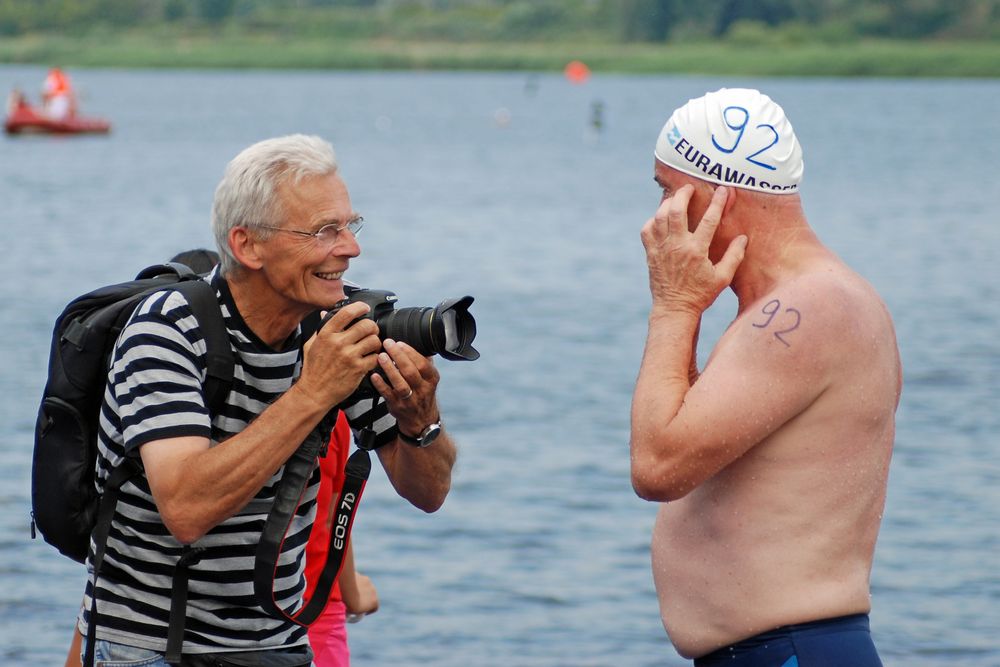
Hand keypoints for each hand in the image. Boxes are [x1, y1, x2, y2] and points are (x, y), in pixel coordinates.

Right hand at [298, 302, 381, 407]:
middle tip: (371, 332)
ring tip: (371, 347)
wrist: (314, 393)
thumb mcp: (311, 345)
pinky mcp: (358, 369)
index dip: (360, 307)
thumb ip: (320, 329)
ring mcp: (349, 356)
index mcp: (326, 334)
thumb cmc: (313, 370)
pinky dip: (375, 358)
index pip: (347, 313)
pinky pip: (375, 357)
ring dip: (375, 343)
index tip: (365, 308)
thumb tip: (325, 313)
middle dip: (372, 327)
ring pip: (374, 340)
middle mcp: (338, 343)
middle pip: (366, 325)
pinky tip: (369, 360)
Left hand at [344, 573, 378, 615]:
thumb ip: (357, 610)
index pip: (375, 608)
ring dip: (361, 590)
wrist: (347, 590)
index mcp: (375, 602)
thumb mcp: (354, 612)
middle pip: (371, 596)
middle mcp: (374, 592)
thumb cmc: (351, 604)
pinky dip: (357, 584)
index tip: (362, 611)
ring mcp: (370, 584)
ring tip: (352, 592)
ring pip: (366, 587)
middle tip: (356, 600)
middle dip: (365, 598)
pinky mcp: (364, 577)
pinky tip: (350, 586)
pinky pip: (361, 581)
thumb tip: (354, 609)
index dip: (369, 610)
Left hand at [369, 338, 439, 435]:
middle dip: (398, 356)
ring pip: (400, 384)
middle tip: (388, 343)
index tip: (400, 343)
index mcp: (431, 380)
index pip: (423, 365)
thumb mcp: (429, 379)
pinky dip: (380, 384)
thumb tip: (418, 341)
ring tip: (381, 356)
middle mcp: (422, 390)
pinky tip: (374, 375)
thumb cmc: (423, 394)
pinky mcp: (397, 407)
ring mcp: (409, 400)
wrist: (421, 421)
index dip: (411, 353)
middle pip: (411, 372)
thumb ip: (424, 362)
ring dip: (389, 369)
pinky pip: (387, 395)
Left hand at [641, 185, 745, 316]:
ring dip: (667, 203)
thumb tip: (742, 238)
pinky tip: (661, 218)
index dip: (717, 202)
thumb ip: (734, 256)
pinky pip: (647, 230)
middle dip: (683, 194)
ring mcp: (661, 248)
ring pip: (660, 217)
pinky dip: (653, 220)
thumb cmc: (701, 294)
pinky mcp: (650, 253)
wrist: (674, 308)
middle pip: (677, 211)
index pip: (709, 220)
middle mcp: (677, 246)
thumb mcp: (723, 278)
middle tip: (689, 188)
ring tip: (676, 198)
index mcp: (697, 251)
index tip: (723, 190)